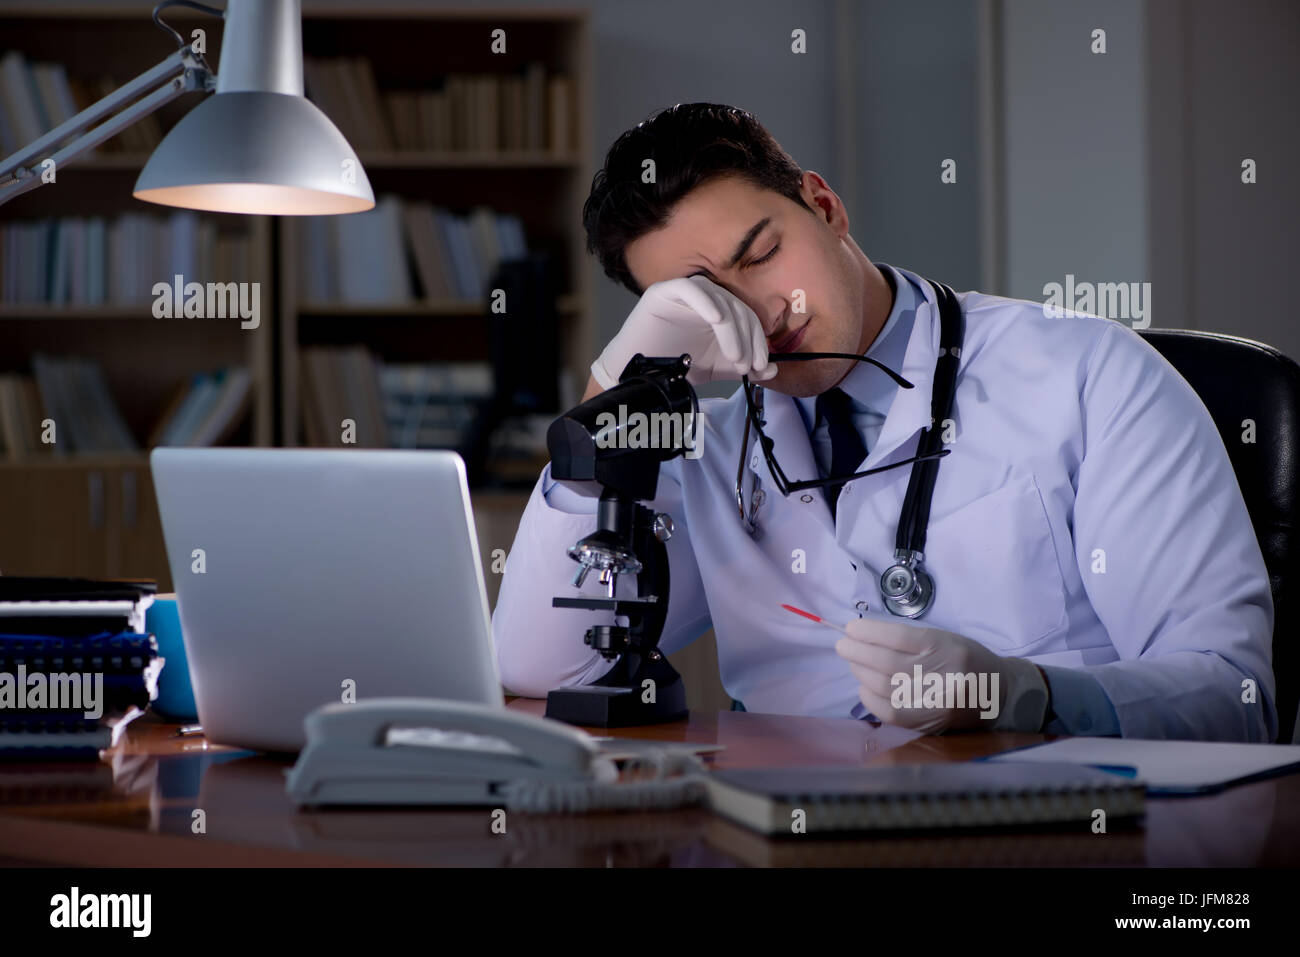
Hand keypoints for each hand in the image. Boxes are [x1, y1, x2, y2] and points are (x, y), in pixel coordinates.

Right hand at [591, 276, 778, 388]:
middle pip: (737, 308)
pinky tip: (716, 320)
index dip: (758, 341)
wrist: (640, 375)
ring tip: (734, 357)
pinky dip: (706, 302)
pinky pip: (690, 289)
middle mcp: (705, 299)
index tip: (761, 366)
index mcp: (718, 311)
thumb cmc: (675, 368)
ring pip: (719, 300)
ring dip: (732, 330)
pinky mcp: (664, 291)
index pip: (746, 317)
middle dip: (747, 338)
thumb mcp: (716, 368)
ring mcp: (684, 292)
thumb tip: (773, 370)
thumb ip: (742, 367)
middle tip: (747, 365)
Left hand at [835, 619, 1048, 733]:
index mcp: (946, 647)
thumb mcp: (945, 638)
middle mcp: (942, 675)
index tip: (851, 628)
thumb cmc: (966, 659)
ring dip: (861, 673)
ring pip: (885, 687)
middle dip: (858, 652)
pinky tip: (864, 687)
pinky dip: (870, 698)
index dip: (869, 632)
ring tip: (853, 663)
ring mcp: (935, 702)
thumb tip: (864, 636)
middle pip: (887, 663)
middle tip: (842, 645)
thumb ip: (909, 638)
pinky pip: (889, 712)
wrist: (999, 693)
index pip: (899, 638)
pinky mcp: (929, 723)